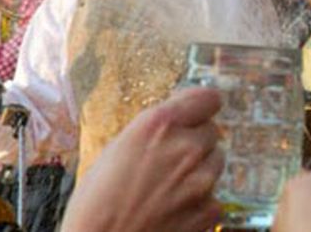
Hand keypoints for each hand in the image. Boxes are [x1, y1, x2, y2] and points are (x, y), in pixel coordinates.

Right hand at [60, 87, 224, 231]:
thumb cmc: (95, 203)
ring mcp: (201, 180)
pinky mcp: (209, 210)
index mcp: (158, 124)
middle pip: (212, 132)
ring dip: (199, 170)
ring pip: (215, 162)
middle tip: (171, 159)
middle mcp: (185, 147)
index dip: (201, 107)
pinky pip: (214, 196)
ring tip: (168, 187)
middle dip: (195, 142)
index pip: (208, 98)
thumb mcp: (117, 150)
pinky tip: (173, 209)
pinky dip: (200, 202)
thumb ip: (152, 132)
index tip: (197, 112)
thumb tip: (173, 125)